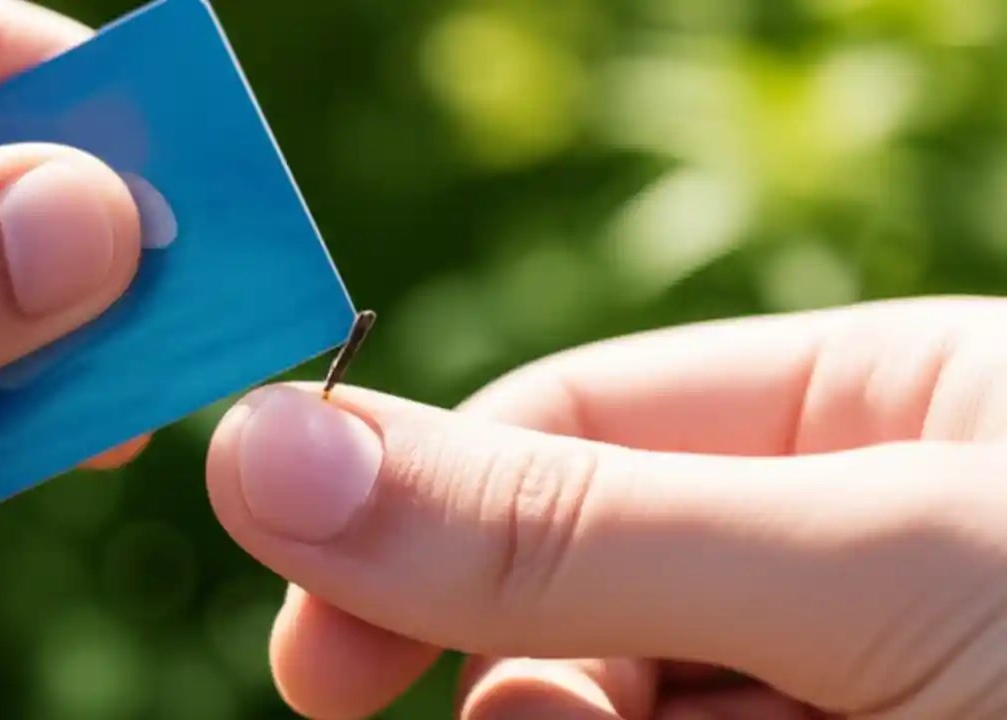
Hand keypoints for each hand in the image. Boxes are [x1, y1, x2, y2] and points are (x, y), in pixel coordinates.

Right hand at [208, 297, 1006, 718]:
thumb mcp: (868, 563)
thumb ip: (568, 529)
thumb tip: (269, 452)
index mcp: (875, 404)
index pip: (577, 421)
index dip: (423, 503)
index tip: (316, 633)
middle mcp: (853, 538)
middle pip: (584, 583)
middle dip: (507, 663)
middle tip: (425, 714)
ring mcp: (852, 679)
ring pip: (622, 705)